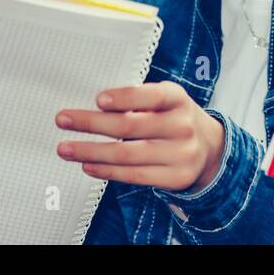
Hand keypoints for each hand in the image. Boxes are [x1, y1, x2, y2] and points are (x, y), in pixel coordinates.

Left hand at [55, 81, 225, 191]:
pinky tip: (88, 165)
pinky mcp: (175, 178)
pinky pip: (134, 175)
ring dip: (91, 151)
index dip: (125, 97)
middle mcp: (182, 125)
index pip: (151, 96)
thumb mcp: (165, 100)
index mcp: (177, 98)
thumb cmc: (174, 118)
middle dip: (91, 123)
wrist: (210, 148)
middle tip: (63, 120)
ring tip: (66, 149)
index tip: (98, 99)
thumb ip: (138, 101)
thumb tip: (91, 106)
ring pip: (127, 154)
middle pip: (130, 126)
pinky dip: (107, 170)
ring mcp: (180, 154)